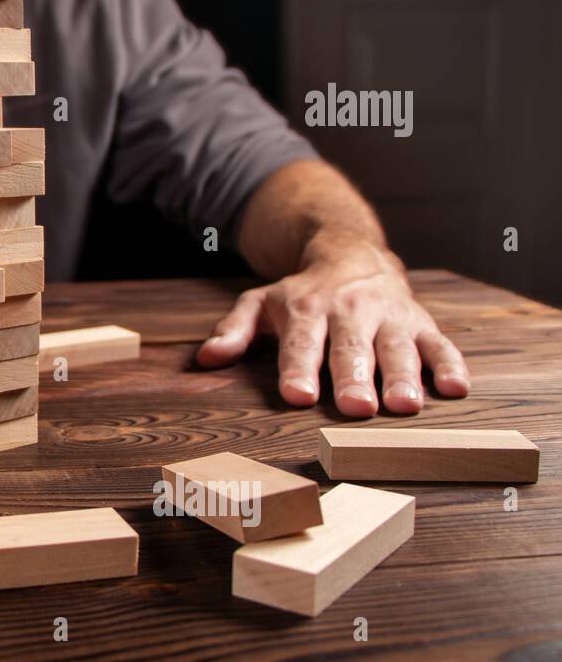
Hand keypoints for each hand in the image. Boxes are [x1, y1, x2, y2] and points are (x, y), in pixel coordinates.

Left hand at [196, 239, 469, 415]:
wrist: (352, 254)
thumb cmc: (301, 293)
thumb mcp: (260, 303)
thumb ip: (234, 330)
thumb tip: (205, 358)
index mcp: (307, 310)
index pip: (301, 343)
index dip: (299, 369)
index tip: (299, 396)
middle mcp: (350, 312)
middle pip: (352, 349)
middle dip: (354, 377)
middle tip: (356, 408)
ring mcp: (389, 318)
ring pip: (398, 348)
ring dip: (404, 377)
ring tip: (404, 406)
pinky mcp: (421, 323)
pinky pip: (440, 344)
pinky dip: (451, 365)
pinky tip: (456, 388)